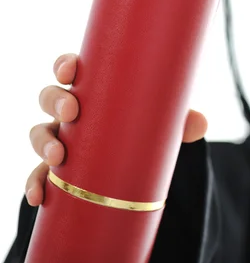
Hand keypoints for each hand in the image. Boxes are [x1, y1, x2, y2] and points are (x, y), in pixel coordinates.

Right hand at [25, 53, 207, 205]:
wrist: (142, 160)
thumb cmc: (148, 127)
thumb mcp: (165, 122)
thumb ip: (182, 120)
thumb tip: (200, 123)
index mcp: (95, 89)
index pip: (72, 69)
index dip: (65, 65)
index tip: (70, 70)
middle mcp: (74, 111)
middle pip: (50, 97)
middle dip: (55, 101)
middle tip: (72, 112)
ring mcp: (63, 138)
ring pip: (41, 134)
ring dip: (43, 143)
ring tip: (58, 157)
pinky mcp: (61, 168)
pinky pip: (40, 174)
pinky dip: (35, 184)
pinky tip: (39, 197)